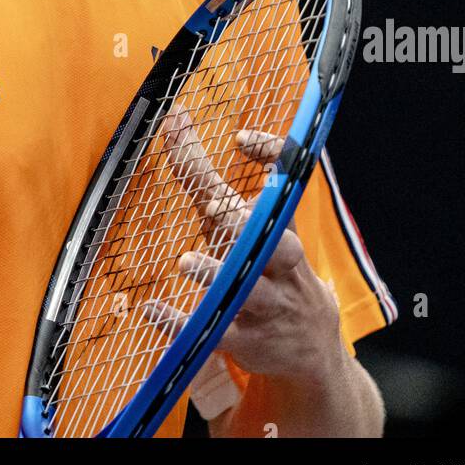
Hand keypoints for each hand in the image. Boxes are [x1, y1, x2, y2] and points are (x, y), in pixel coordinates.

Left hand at [142, 105, 341, 382]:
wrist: (311, 346)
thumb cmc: (266, 265)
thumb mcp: (241, 219)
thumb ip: (205, 174)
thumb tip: (175, 118)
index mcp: (283, 226)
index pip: (290, 185)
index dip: (273, 159)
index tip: (241, 141)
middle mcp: (282, 263)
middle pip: (278, 243)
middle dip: (247, 226)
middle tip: (216, 210)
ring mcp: (268, 304)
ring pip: (251, 291)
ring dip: (217, 275)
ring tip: (185, 262)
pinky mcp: (248, 341)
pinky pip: (217, 333)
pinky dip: (184, 323)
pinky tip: (154, 310)